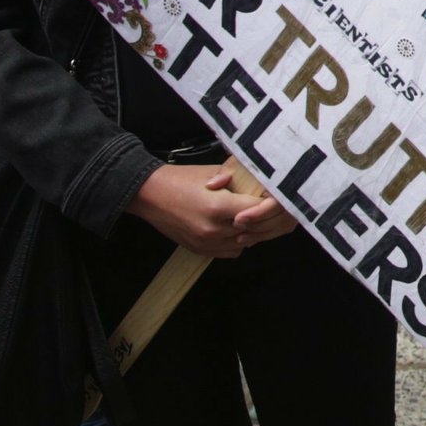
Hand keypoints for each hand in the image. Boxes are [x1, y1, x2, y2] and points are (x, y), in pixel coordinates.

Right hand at [130, 162, 286, 259]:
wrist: (149, 194)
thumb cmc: (181, 179)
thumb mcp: (213, 173)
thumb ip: (239, 182)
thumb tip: (263, 186)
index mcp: (218, 206)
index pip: (258, 211)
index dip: (269, 203)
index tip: (275, 195)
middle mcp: (213, 229)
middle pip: (253, 229)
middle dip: (262, 218)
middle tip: (270, 207)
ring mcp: (206, 242)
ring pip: (244, 243)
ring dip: (251, 232)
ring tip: (252, 217)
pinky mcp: (199, 250)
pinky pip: (231, 252)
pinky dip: (237, 242)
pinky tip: (236, 227)